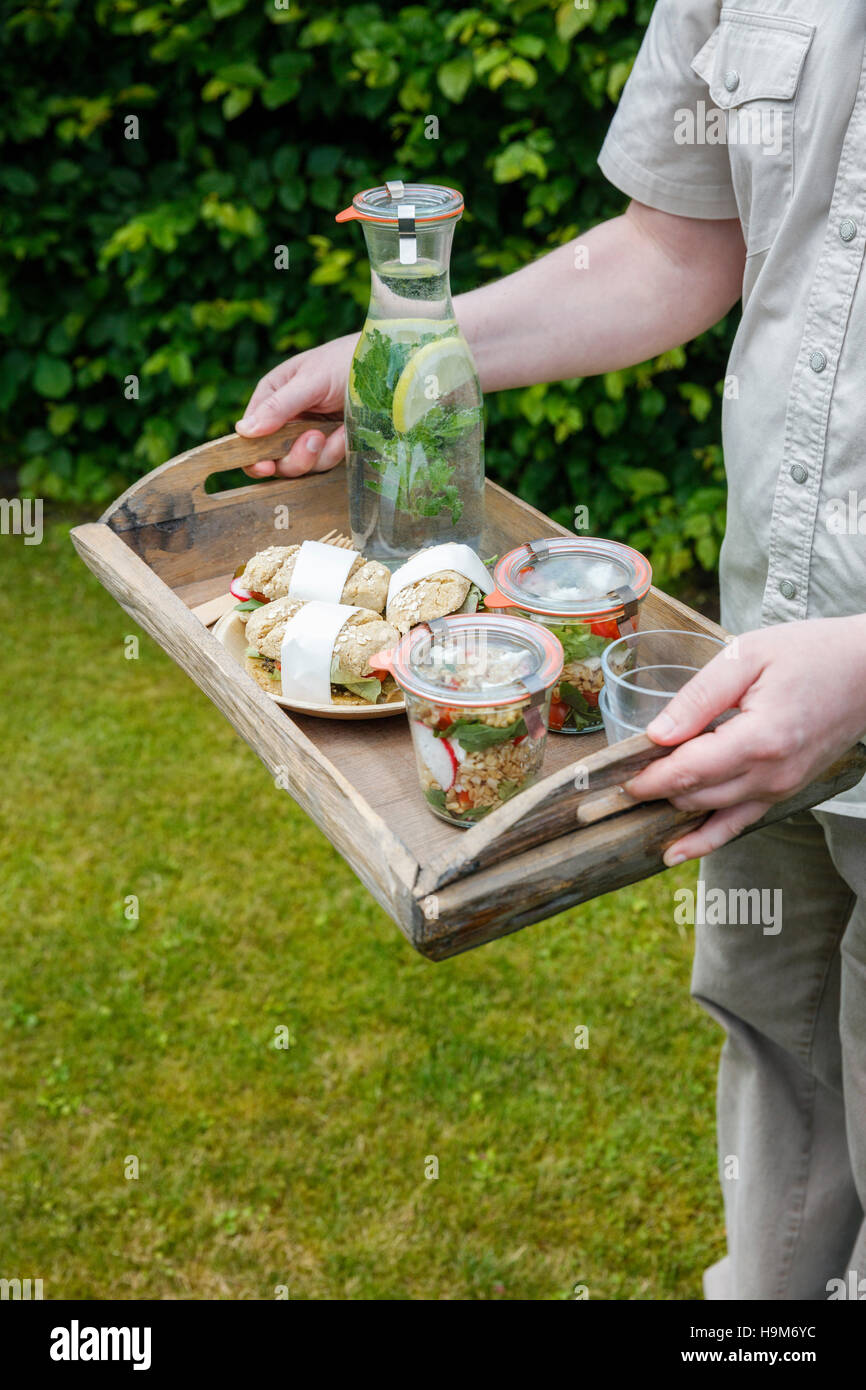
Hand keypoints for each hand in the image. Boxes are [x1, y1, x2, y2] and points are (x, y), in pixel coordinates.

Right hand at [235, 333, 356, 477]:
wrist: (391, 365)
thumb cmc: (347, 361)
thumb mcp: (311, 379)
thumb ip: (279, 406)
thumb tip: (243, 432)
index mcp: (273, 397)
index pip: (251, 434)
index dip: (254, 455)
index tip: (265, 466)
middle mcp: (287, 418)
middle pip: (275, 458)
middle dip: (296, 456)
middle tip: (315, 439)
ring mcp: (310, 434)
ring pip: (302, 465)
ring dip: (322, 453)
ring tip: (339, 431)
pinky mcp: (333, 445)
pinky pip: (326, 462)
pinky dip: (339, 450)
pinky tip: (349, 432)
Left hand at [623, 616, 865, 865]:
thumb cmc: (810, 653)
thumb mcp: (747, 656)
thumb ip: (699, 698)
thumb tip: (658, 734)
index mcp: (760, 738)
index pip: (689, 770)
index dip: (650, 778)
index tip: (619, 778)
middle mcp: (772, 773)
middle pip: (695, 795)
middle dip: (655, 791)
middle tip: (615, 786)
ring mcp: (782, 787)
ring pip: (713, 813)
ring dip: (674, 811)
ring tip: (632, 813)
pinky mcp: (786, 790)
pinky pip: (740, 823)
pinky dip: (707, 839)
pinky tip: (676, 851)